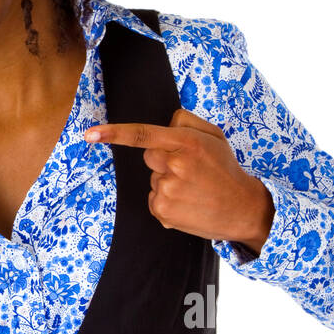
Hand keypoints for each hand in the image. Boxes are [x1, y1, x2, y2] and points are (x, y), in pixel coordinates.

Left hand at [84, 108, 272, 253]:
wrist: (243, 209)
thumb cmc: (225, 169)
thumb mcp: (214, 136)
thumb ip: (186, 121)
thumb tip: (163, 123)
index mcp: (186, 143)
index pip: (142, 134)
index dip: (113, 134)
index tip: (90, 134)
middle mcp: (175, 166)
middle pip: (148, 156)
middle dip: (163, 160)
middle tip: (190, 170)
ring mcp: (168, 191)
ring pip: (153, 179)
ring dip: (167, 182)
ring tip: (194, 189)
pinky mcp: (163, 212)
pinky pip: (153, 200)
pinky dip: (166, 201)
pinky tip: (188, 203)